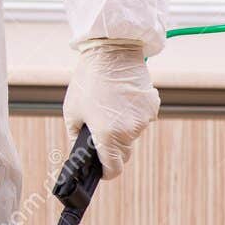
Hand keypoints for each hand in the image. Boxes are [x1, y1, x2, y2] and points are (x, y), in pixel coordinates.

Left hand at [63, 40, 160, 179]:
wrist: (111, 53)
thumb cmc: (87, 81)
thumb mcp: (72, 110)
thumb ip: (75, 136)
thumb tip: (81, 152)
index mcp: (107, 135)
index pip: (113, 169)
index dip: (106, 171)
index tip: (101, 169)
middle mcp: (129, 132)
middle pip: (124, 153)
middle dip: (112, 149)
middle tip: (100, 132)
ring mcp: (143, 120)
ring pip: (133, 136)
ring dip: (123, 129)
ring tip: (109, 108)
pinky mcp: (153, 108)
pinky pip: (142, 120)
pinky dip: (133, 115)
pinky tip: (121, 99)